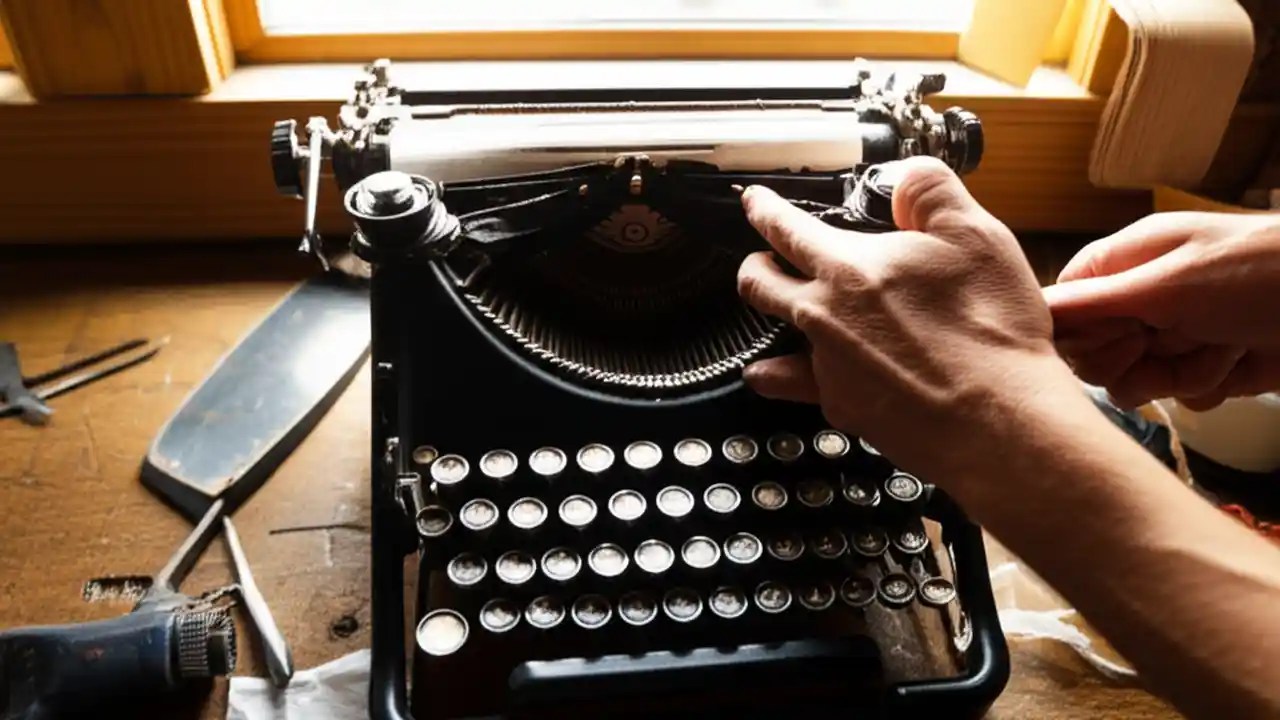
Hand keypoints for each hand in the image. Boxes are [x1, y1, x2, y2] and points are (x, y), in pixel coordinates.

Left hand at [736, 157, 1077, 478]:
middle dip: (754, 267)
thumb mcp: (976, 235)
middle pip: (758, 287)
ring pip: (772, 345)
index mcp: (848, 268)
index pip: (785, 229)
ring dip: (767, 328)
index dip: (764, 211)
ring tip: (774, 323)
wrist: (998, 423)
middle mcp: (824, 318)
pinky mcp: (842, 410)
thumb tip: (903, 178)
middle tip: (761, 261)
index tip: (754, 203)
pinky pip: (798, 389)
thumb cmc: (990, 331)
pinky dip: (789, 380)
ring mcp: (828, 368)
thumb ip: (930, 192)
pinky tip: (795, 378)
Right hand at [1044, 211, 1279, 409]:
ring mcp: (1181, 333)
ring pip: (1139, 379)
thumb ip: (1095, 303)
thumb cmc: (1263, 275)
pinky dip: (1211, 386)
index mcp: (1132, 261)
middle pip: (1098, 351)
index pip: (1068, 305)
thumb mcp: (1169, 286)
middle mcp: (1149, 297)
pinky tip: (1240, 363)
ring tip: (1222, 348)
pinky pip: (1182, 394)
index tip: (1118, 338)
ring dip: (1181, 374)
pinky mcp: (1213, 365)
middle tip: (1171, 343)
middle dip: (1135, 359)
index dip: (1081, 332)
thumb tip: (1032, 307)